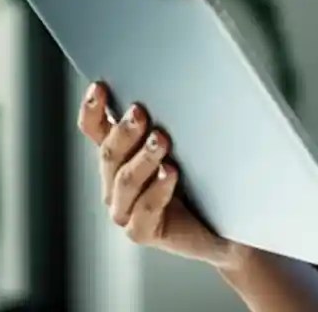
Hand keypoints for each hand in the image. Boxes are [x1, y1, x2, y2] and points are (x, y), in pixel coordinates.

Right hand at [77, 82, 251, 269]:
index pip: (96, 130)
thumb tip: (176, 85)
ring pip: (125, 181)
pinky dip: (157, 189)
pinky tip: (171, 173)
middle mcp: (115, 182)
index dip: (92, 110)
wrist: (225, 227)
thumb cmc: (205, 181)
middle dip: (124, 131)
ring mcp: (125, 209)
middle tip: (140, 112)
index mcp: (121, 156)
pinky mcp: (142, 231)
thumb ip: (171, 122)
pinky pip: (145, 209)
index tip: (100, 87)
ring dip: (143, 158)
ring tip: (161, 139)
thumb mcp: (187, 145)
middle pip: (110, 154)